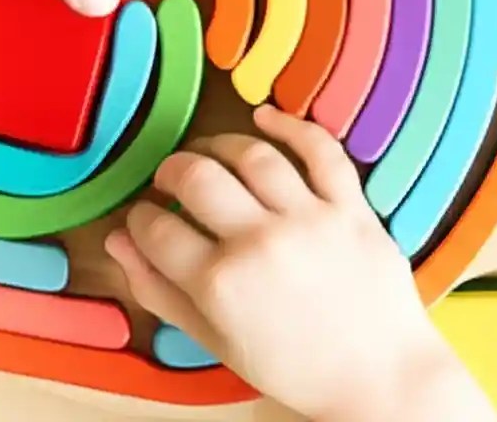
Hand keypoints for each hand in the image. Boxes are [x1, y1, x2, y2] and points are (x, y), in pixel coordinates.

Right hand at [106, 106, 496, 421]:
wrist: (379, 378)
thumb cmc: (295, 368)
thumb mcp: (216, 341)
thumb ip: (160, 291)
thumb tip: (117, 242)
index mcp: (220, 284)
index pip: (156, 228)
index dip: (140, 218)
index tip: (145, 218)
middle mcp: (260, 242)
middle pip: (197, 178)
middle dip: (172, 171)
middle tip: (170, 179)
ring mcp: (310, 220)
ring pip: (253, 155)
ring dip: (220, 145)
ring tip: (209, 152)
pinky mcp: (352, 209)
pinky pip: (321, 151)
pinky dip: (292, 126)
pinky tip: (265, 117)